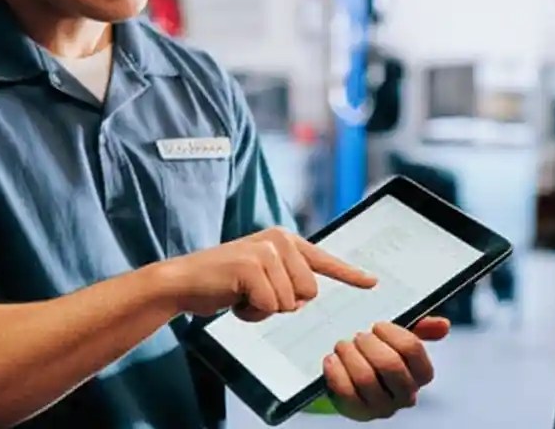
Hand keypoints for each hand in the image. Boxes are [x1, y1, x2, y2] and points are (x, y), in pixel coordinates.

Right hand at [159, 227, 376, 320]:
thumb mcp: (260, 274)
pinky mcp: (251, 267)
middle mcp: (278, 240)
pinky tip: (234, 299)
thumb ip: (285, 277)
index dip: (350, 274)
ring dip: (264, 309)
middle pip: (309, 293)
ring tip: (241, 295)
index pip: (324, 260)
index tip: (372, 282)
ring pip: (290, 303)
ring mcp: (265, 251)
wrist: (182, 281)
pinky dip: (251, 313)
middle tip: (253, 294)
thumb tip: (309, 295)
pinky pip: (270, 307)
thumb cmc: (223, 283)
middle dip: (282, 304)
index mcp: (284, 240)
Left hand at [323, 317, 450, 420]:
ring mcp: (382, 407)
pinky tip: (332, 359)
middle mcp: (405, 394)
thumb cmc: (377, 351)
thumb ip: (419, 327)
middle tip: (358, 335)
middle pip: (390, 365)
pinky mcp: (358, 412)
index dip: (392, 333)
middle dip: (370, 345)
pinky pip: (346, 392)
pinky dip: (336, 371)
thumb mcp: (395, 337)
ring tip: (342, 344)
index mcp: (419, 374)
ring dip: (350, 356)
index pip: (412, 350)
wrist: (350, 374)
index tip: (377, 325)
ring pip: (366, 378)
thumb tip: (443, 325)